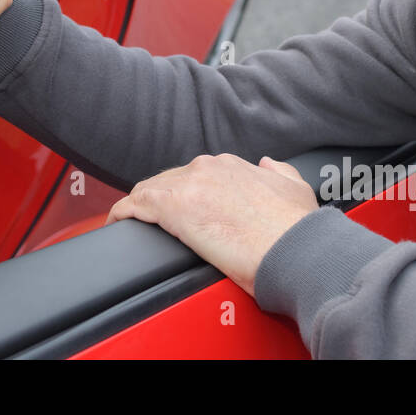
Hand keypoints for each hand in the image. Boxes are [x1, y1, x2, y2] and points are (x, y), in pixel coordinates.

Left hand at [105, 155, 319, 296]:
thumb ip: (279, 171)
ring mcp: (189, 185)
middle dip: (160, 201)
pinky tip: (117, 225)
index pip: (195, 176)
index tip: (182, 210)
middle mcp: (208, 169)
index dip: (184, 193)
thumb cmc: (298, 230)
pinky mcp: (173, 208)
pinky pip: (134, 206)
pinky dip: (122, 214)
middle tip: (152, 223)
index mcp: (233, 166)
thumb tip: (267, 163)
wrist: (296, 251)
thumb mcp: (297, 188)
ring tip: (131, 226)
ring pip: (149, 190)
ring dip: (139, 207)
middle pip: (169, 181)